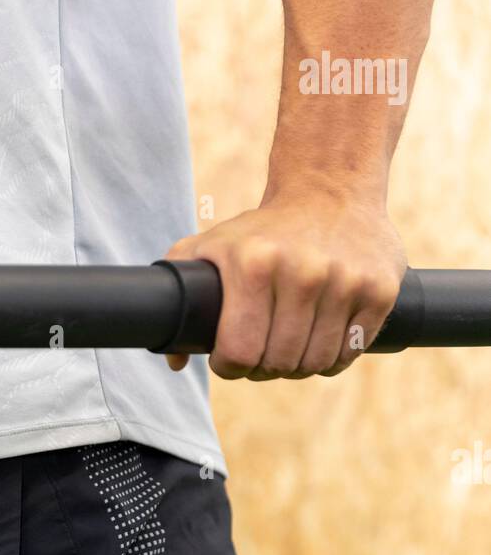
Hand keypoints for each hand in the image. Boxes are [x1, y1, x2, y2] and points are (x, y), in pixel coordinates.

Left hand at [164, 194, 406, 379]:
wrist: (331, 187)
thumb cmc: (262, 230)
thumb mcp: (210, 246)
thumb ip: (180, 294)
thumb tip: (174, 359)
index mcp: (255, 263)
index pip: (239, 353)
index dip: (230, 365)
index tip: (231, 355)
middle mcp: (303, 272)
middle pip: (277, 364)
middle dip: (263, 367)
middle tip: (261, 350)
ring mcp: (346, 281)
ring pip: (314, 364)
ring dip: (297, 366)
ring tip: (289, 343)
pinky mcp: (380, 291)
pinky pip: (347, 354)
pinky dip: (330, 357)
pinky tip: (319, 335)